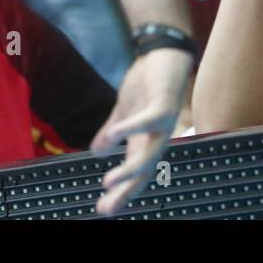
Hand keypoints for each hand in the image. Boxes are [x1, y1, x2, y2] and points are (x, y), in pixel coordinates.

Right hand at [91, 46, 192, 215]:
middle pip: (145, 171)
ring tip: (108, 182)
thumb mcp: (123, 112)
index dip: (121, 192)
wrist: (162, 52)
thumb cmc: (145, 83)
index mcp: (144, 140)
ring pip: (150, 154)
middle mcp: (157, 137)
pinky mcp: (164, 104)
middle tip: (106, 209)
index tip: (104, 211)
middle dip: (126, 191)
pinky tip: (114, 135)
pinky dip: (130, 129)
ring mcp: (164, 123)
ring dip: (130, 171)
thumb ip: (111, 133)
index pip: (134, 173)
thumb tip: (97, 153)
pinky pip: (148, 121)